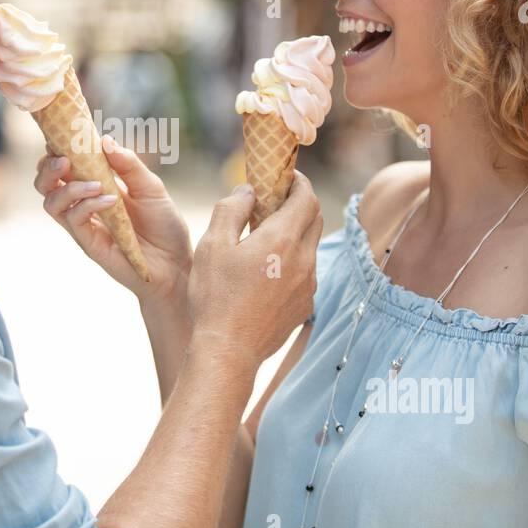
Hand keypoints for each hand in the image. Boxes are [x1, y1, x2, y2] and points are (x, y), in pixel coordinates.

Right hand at [33, 135, 192, 301]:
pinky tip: (111, 199)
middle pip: (45, 185)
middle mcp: (83, 205)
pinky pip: (75, 221)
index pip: (63, 166)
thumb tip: (105, 140)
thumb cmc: (164, 225)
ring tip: (94, 182)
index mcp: (94, 186)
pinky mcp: (89, 244)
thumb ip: (128, 165)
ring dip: (66, 187)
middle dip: (47, 168)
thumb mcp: (150, 188)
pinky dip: (88, 205)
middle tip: (64, 159)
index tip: (61, 134)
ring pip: (51, 203)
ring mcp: (84, 226)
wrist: (177, 264)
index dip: (55, 150)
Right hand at [188, 172, 322, 376]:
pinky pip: (306, 273)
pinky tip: (267, 272)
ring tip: (266, 239)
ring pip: (311, 247)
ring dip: (296, 234)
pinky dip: (294, 261)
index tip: (285, 177)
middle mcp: (304, 260)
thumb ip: (231, 209)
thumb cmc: (215, 297)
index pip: (307, 197)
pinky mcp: (305, 305)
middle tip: (274, 201)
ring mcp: (309, 285)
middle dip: (299, 203)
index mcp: (283, 240)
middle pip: (315, 218)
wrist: (228, 350)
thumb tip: (247, 190)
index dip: (299, 181)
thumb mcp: (212, 245)